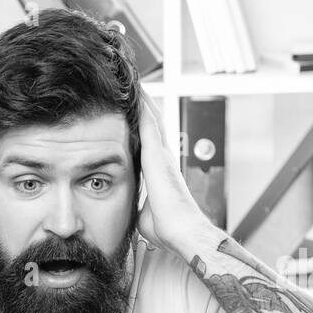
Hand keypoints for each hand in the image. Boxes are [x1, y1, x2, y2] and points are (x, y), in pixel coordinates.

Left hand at [136, 91, 214, 253]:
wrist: (181, 232)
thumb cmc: (167, 228)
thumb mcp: (144, 215)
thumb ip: (138, 206)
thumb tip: (133, 211)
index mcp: (159, 170)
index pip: (147, 141)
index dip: (142, 124)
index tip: (131, 110)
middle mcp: (163, 158)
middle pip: (152, 123)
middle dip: (143, 105)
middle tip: (132, 84)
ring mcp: (162, 155)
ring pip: (152, 118)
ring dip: (143, 100)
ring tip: (133, 80)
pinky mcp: (158, 156)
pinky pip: (149, 124)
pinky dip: (143, 107)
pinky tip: (135, 91)